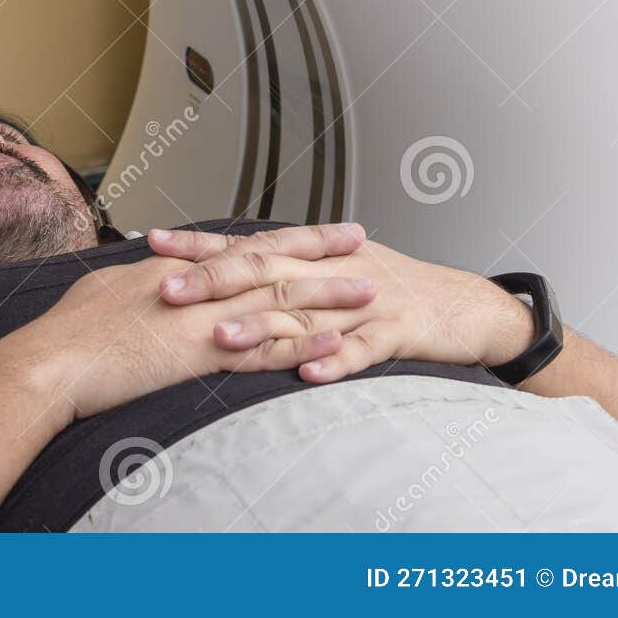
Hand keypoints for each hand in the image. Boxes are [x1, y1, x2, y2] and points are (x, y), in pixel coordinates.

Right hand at [0, 224, 375, 423]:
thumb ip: (138, 285)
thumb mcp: (106, 295)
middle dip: (320, 252)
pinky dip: (301, 343)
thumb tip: (151, 277)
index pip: (239, 246)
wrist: (49, 362)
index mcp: (174, 271)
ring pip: (277, 299)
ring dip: (328, 296)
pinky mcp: (199, 354)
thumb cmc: (66, 336)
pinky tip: (335, 342)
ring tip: (371, 291)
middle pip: (269, 262)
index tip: (317, 231)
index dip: (281, 237)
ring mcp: (200, 318)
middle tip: (362, 242)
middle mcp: (194, 286)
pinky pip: (262, 348)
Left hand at [150, 225, 534, 384]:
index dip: (199, 243)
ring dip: (262, 328)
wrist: (466, 306)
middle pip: (266, 272)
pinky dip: (336, 363)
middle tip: (167, 292)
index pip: (246, 244)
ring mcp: (364, 303)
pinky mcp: (397, 335)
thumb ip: (279, 272)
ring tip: (218, 340)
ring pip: (305, 314)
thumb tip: (216, 269)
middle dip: (214, 281)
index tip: (151, 242)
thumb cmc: (393, 288)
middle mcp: (332, 271)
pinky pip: (363, 352)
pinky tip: (307, 376)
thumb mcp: (332, 270)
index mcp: (312, 254)